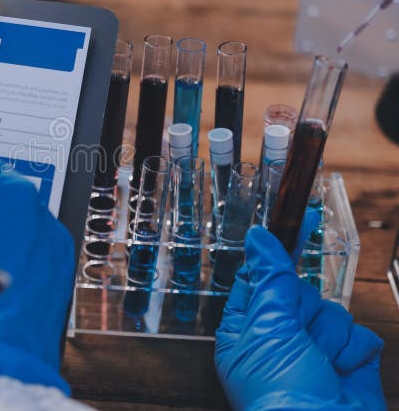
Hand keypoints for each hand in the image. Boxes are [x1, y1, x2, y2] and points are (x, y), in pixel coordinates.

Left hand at [215, 222, 385, 409]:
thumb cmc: (280, 393)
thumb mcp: (267, 327)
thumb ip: (269, 279)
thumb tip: (258, 237)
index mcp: (246, 328)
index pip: (261, 277)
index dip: (278, 251)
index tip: (299, 215)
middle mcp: (280, 337)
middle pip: (303, 291)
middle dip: (306, 312)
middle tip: (299, 339)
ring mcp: (317, 349)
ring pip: (333, 311)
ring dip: (330, 337)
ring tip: (320, 364)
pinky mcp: (350, 361)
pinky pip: (360, 334)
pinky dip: (354, 351)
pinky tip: (342, 371)